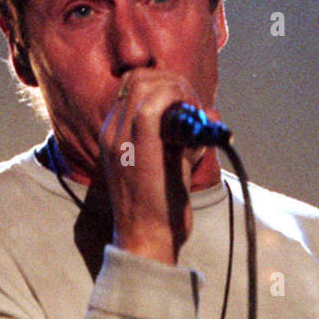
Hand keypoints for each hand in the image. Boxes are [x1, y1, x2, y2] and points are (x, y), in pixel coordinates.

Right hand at [98, 69, 218, 264]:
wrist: (147, 240)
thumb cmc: (159, 209)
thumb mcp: (165, 166)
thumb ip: (181, 138)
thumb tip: (206, 114)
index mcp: (114, 135)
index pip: (133, 86)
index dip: (164, 83)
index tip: (187, 100)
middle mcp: (112, 132)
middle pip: (139, 77)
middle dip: (173, 80)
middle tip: (194, 104)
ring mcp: (121, 137)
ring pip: (146, 83)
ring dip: (177, 88)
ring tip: (193, 113)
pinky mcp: (138, 146)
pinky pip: (155, 102)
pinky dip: (179, 100)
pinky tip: (192, 119)